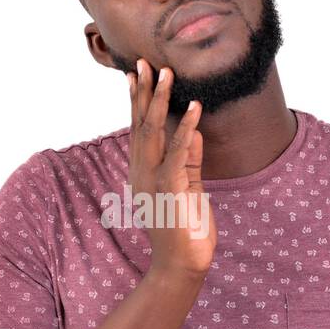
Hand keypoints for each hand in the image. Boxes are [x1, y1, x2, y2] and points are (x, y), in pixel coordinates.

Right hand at [127, 58, 216, 279]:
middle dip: (142, 91)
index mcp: (142, 173)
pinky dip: (186, 128)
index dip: (136, 101)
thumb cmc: (184, 232)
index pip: (138, 130)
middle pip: (140, 124)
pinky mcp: (171, 189)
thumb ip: (188, 162)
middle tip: (142, 61)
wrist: (179, 267)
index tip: (135, 74)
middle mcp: (142, 173)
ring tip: (167, 74)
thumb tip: (191, 131)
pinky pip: (178, 153)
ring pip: (154, 132)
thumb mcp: (187, 190)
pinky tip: (194, 108)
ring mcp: (154, 180)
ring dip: (160, 101)